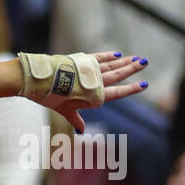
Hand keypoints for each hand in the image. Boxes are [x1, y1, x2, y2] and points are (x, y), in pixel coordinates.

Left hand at [34, 53, 148, 133]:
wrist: (40, 81)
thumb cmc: (51, 98)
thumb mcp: (64, 111)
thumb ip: (76, 119)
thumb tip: (81, 131)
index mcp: (92, 97)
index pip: (116, 92)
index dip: (131, 89)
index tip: (144, 84)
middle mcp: (93, 83)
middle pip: (116, 75)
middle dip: (131, 69)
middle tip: (145, 62)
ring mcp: (88, 70)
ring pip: (110, 65)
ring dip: (124, 61)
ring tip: (137, 58)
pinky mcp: (81, 61)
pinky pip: (97, 58)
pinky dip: (107, 56)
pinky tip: (116, 54)